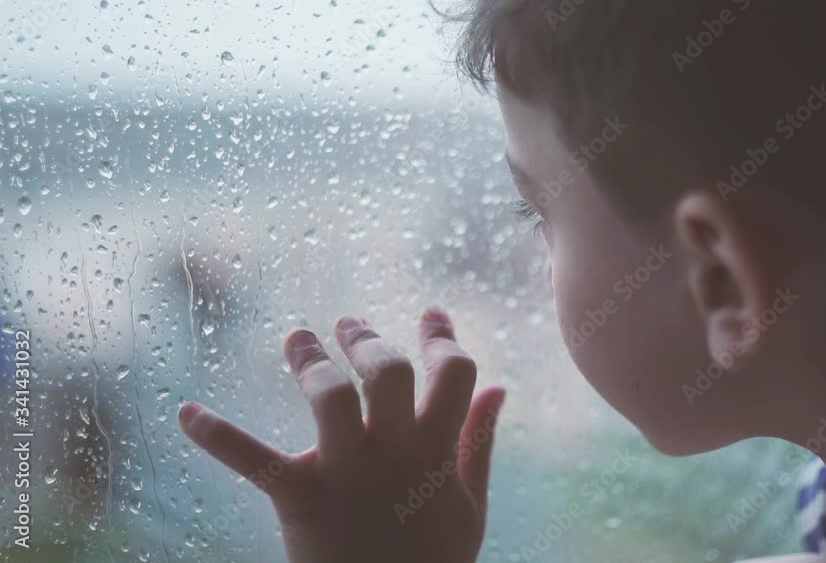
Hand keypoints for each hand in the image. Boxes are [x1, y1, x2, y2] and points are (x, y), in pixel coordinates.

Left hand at [177, 309, 505, 562]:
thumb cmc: (431, 561)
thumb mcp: (469, 505)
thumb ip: (479, 441)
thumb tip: (500, 386)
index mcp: (435, 452)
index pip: (454, 375)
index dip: (444, 339)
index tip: (431, 317)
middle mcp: (392, 453)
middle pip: (388, 371)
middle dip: (368, 340)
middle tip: (349, 326)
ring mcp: (345, 473)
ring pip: (327, 396)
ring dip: (310, 361)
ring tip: (298, 340)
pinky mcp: (300, 498)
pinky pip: (254, 461)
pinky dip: (217, 436)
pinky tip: (185, 412)